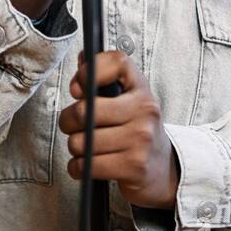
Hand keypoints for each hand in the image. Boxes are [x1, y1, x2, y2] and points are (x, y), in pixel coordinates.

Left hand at [59, 50, 179, 210]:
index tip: (78, 89)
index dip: (89, 72)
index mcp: (140, 88)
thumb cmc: (136, 128)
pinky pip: (87, 166)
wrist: (162, 166)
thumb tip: (81, 62)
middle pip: (85, 111)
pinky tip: (87, 164)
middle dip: (68, 122)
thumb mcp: (126, 98)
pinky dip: (78, 167)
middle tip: (74, 126)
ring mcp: (141, 139)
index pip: (116, 62)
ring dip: (75, 148)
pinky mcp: (134, 167)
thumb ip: (100, 79)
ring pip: (82, 142)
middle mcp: (144, 110)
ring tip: (86, 147)